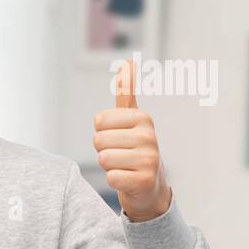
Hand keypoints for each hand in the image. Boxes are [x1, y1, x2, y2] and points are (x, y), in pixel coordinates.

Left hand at [93, 59, 172, 221]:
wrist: (149, 186)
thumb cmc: (134, 149)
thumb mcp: (131, 120)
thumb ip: (126, 93)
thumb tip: (127, 62)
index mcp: (143, 118)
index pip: (99, 121)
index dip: (102, 133)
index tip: (118, 138)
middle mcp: (149, 136)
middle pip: (99, 141)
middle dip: (104, 151)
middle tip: (121, 155)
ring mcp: (149, 159)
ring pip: (104, 159)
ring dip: (109, 166)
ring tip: (124, 166)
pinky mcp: (144, 180)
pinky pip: (111, 178)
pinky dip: (115, 181)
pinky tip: (128, 179)